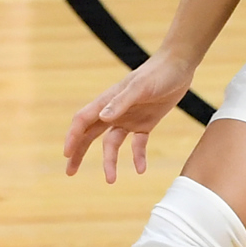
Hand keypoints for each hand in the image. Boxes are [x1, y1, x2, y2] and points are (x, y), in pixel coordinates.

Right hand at [63, 52, 197, 182]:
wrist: (178, 66)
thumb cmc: (157, 73)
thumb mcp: (140, 87)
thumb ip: (121, 102)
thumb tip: (102, 118)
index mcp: (107, 101)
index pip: (82, 121)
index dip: (72, 137)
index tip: (66, 154)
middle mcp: (114, 111)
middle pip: (90, 135)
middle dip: (78, 152)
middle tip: (70, 172)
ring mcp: (129, 118)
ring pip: (112, 144)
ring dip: (109, 161)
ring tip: (110, 180)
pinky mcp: (145, 123)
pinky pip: (137, 144)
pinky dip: (137, 157)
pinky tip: (140, 170)